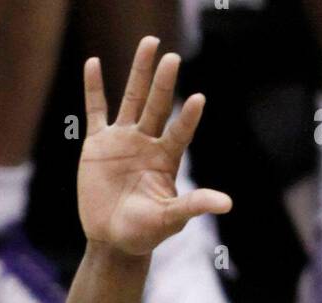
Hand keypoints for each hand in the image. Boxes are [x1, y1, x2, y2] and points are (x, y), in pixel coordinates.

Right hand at [78, 35, 231, 256]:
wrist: (112, 240)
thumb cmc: (144, 233)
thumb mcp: (170, 220)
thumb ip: (193, 205)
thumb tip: (227, 204)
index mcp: (166, 159)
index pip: (180, 132)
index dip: (188, 118)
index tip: (198, 99)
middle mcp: (147, 143)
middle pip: (157, 106)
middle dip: (164, 83)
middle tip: (173, 58)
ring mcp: (122, 140)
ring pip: (132, 99)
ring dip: (139, 72)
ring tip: (149, 43)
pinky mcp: (97, 145)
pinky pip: (95, 111)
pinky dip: (94, 88)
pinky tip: (94, 64)